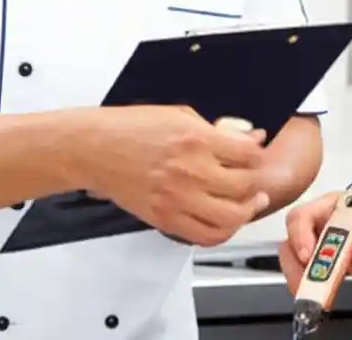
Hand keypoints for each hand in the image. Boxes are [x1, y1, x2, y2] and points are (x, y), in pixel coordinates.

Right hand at [83, 106, 268, 246]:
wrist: (93, 149)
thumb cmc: (130, 128)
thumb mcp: (179, 115)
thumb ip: (218, 130)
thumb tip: (251, 139)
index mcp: (196, 139)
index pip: (248, 155)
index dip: (257, 156)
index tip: (255, 156)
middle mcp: (190, 171)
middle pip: (245, 187)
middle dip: (255, 184)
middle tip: (254, 183)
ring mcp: (177, 199)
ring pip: (231, 217)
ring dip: (245, 212)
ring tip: (247, 205)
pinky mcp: (165, 219)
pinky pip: (205, 236)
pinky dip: (222, 232)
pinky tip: (224, 222)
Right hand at [278, 192, 351, 294]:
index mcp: (329, 206)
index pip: (302, 216)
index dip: (300, 237)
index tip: (309, 257)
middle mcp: (314, 224)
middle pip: (290, 242)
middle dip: (295, 267)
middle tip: (308, 286)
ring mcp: (312, 245)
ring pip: (292, 263)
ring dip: (300, 280)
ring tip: (317, 297)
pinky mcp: (315, 265)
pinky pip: (303, 277)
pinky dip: (310, 289)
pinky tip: (321, 297)